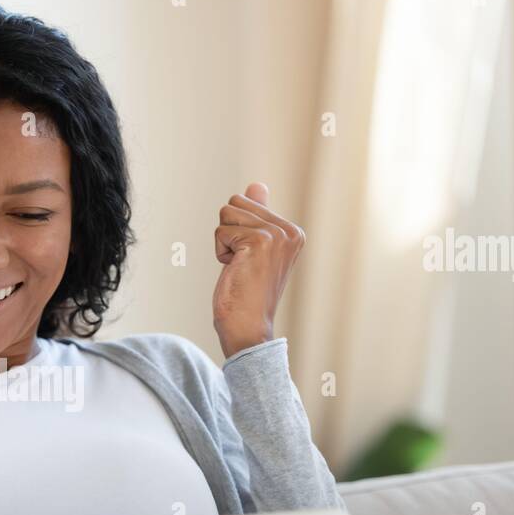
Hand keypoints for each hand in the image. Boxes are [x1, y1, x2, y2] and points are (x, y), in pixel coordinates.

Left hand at [211, 182, 305, 357]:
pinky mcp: (259, 241)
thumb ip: (257, 216)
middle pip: (236, 203)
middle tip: (243, 265)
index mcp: (292, 232)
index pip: (246, 203)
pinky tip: (236, 271)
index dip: (236, 233)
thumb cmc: (246, 295)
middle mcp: (289, 231)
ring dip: (224, 242)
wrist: (248, 329)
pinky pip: (221, 231)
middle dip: (229, 233)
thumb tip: (256, 185)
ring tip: (240, 267)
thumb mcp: (252, 250)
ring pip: (227, 212)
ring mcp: (276, 235)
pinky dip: (221, 252)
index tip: (250, 262)